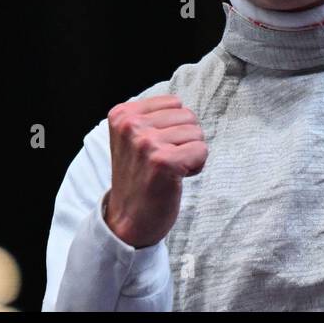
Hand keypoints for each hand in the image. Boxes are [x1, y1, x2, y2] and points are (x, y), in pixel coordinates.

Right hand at [103, 95, 206, 247]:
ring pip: (197, 132)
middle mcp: (130, 125)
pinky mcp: (162, 161)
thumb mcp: (133, 138)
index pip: (174, 102)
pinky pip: (202, 150)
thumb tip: (183, 105)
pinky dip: (196, 166)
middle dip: (185, 140)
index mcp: (122, 114)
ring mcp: (145, 142)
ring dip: (190, 154)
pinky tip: (177, 178)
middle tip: (165, 162)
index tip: (156, 149)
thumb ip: (152, 117)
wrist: (128, 220)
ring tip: (169, 170)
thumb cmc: (139, 177)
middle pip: (188, 115)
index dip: (174, 127)